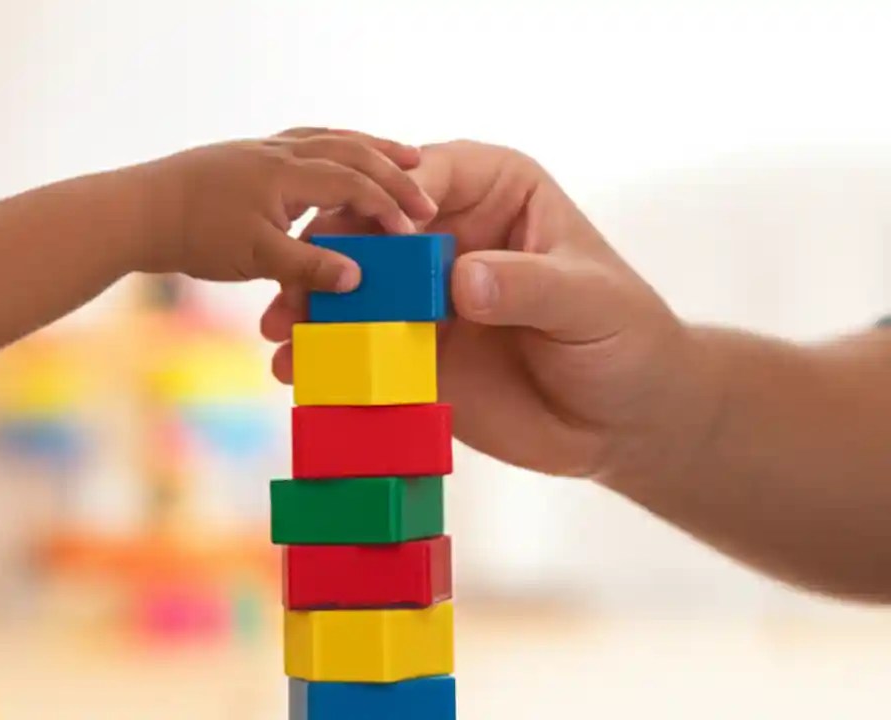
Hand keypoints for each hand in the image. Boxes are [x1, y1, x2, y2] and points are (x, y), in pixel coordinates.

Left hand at [141, 128, 437, 290]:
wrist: (135, 212)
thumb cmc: (194, 235)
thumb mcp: (257, 257)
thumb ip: (310, 267)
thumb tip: (358, 278)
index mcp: (287, 173)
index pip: (354, 182)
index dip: (387, 206)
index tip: (412, 230)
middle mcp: (278, 151)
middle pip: (349, 149)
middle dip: (390, 167)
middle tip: (423, 184)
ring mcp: (260, 149)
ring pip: (326, 138)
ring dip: (366, 147)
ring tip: (398, 155)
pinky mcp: (245, 157)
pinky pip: (302, 140)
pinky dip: (331, 146)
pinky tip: (332, 158)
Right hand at [260, 140, 719, 482]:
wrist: (620, 421)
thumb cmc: (623, 337)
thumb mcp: (589, 301)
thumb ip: (529, 286)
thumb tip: (464, 280)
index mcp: (495, 191)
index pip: (433, 173)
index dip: (397, 194)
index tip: (376, 229)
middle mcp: (449, 234)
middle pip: (374, 227)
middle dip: (332, 252)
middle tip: (297, 283)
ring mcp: (424, 293)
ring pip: (356, 287)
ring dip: (314, 307)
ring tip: (283, 333)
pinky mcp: (410, 350)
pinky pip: (358, 346)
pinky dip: (326, 359)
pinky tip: (299, 373)